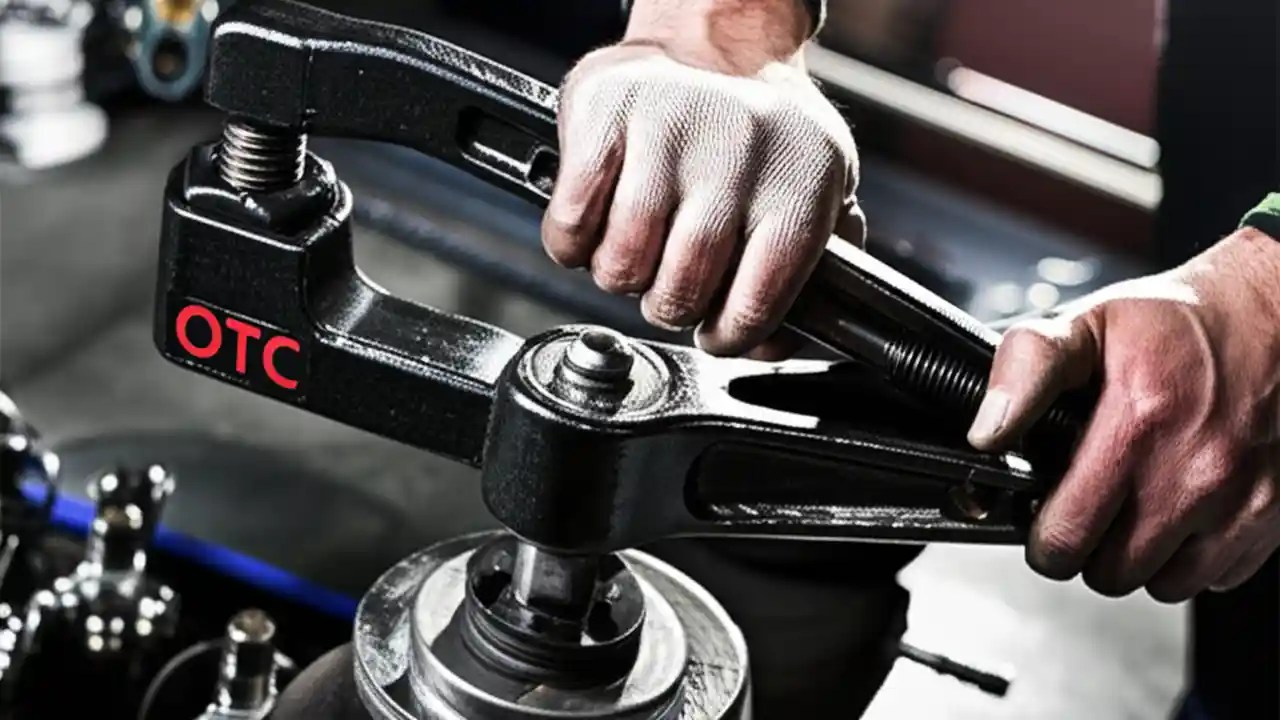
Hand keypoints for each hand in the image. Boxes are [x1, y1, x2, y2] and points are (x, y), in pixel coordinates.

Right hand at [543, 0, 863, 357]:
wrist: (714, 46)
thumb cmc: (763, 138)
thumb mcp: (816, 194)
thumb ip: (812, 273)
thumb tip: (774, 341)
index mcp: (801, 178)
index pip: (759, 298)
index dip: (729, 333)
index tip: (716, 332)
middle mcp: (740, 148)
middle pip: (681, 288)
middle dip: (669, 306)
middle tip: (671, 286)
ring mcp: (669, 127)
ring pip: (621, 264)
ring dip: (621, 276)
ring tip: (638, 250)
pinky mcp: (606, 115)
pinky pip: (570, 223)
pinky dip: (573, 244)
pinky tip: (599, 224)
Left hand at [968, 228, 1279, 600]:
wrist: (1276, 316)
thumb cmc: (1181, 323)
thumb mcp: (1089, 323)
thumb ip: (1026, 370)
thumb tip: (987, 431)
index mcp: (1138, 423)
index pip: (1067, 536)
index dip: (1042, 535)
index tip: (1044, 515)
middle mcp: (1194, 470)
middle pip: (1110, 572)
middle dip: (1086, 547)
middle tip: (1088, 507)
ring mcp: (1239, 500)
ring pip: (1162, 583)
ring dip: (1139, 556)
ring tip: (1134, 504)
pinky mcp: (1270, 518)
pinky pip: (1214, 576)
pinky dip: (1192, 556)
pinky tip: (1181, 507)